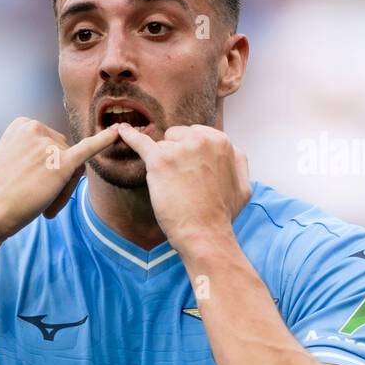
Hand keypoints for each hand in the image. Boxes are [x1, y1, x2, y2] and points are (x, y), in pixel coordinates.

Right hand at [0, 118, 122, 242]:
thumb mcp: (11, 162)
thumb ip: (34, 154)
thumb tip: (58, 162)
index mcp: (22, 124)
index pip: (51, 143)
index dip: (46, 168)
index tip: (29, 185)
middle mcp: (36, 127)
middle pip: (64, 152)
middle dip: (57, 180)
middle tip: (36, 202)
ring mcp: (49, 144)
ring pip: (73, 166)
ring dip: (61, 191)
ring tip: (42, 206)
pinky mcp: (61, 163)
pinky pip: (88, 150)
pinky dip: (105, 141)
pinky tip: (119, 133)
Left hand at [116, 123, 251, 251]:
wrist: (205, 233)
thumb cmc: (222, 214)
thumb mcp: (242, 185)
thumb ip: (237, 162)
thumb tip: (232, 150)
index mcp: (221, 141)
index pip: (196, 135)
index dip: (191, 155)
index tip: (192, 173)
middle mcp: (201, 139)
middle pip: (176, 137)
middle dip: (176, 156)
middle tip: (183, 182)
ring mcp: (179, 149)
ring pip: (161, 148)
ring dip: (163, 166)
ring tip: (173, 188)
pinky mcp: (159, 161)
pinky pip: (140, 142)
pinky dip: (130, 136)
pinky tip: (122, 131)